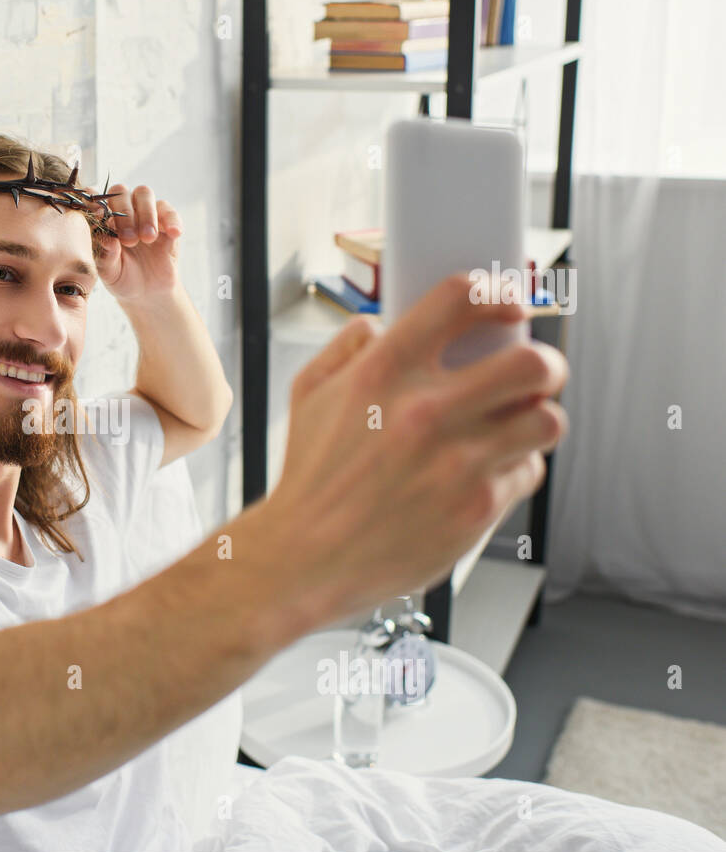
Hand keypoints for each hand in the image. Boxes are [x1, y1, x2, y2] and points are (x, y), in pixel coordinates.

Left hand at [94, 184, 183, 304]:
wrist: (147, 292)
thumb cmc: (122, 278)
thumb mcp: (110, 273)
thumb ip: (106, 256)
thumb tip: (108, 240)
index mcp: (103, 220)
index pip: (95, 199)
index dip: (94, 201)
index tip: (97, 214)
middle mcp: (122, 211)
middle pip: (120, 192)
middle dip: (125, 214)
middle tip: (129, 240)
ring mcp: (144, 213)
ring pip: (144, 193)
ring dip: (146, 214)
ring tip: (147, 239)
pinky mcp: (165, 220)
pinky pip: (169, 210)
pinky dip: (171, 219)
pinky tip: (173, 233)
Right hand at [259, 273, 568, 642]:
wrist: (305, 557)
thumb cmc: (310, 479)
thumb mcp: (309, 394)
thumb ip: (347, 347)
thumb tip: (381, 324)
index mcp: (383, 372)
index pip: (461, 299)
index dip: (496, 294)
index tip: (507, 307)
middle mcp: (424, 411)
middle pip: (532, 362)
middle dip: (545, 363)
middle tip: (536, 373)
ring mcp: (457, 462)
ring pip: (546, 420)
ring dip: (537, 419)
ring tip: (515, 426)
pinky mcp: (476, 507)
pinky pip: (527, 472)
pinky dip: (513, 470)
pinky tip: (484, 473)